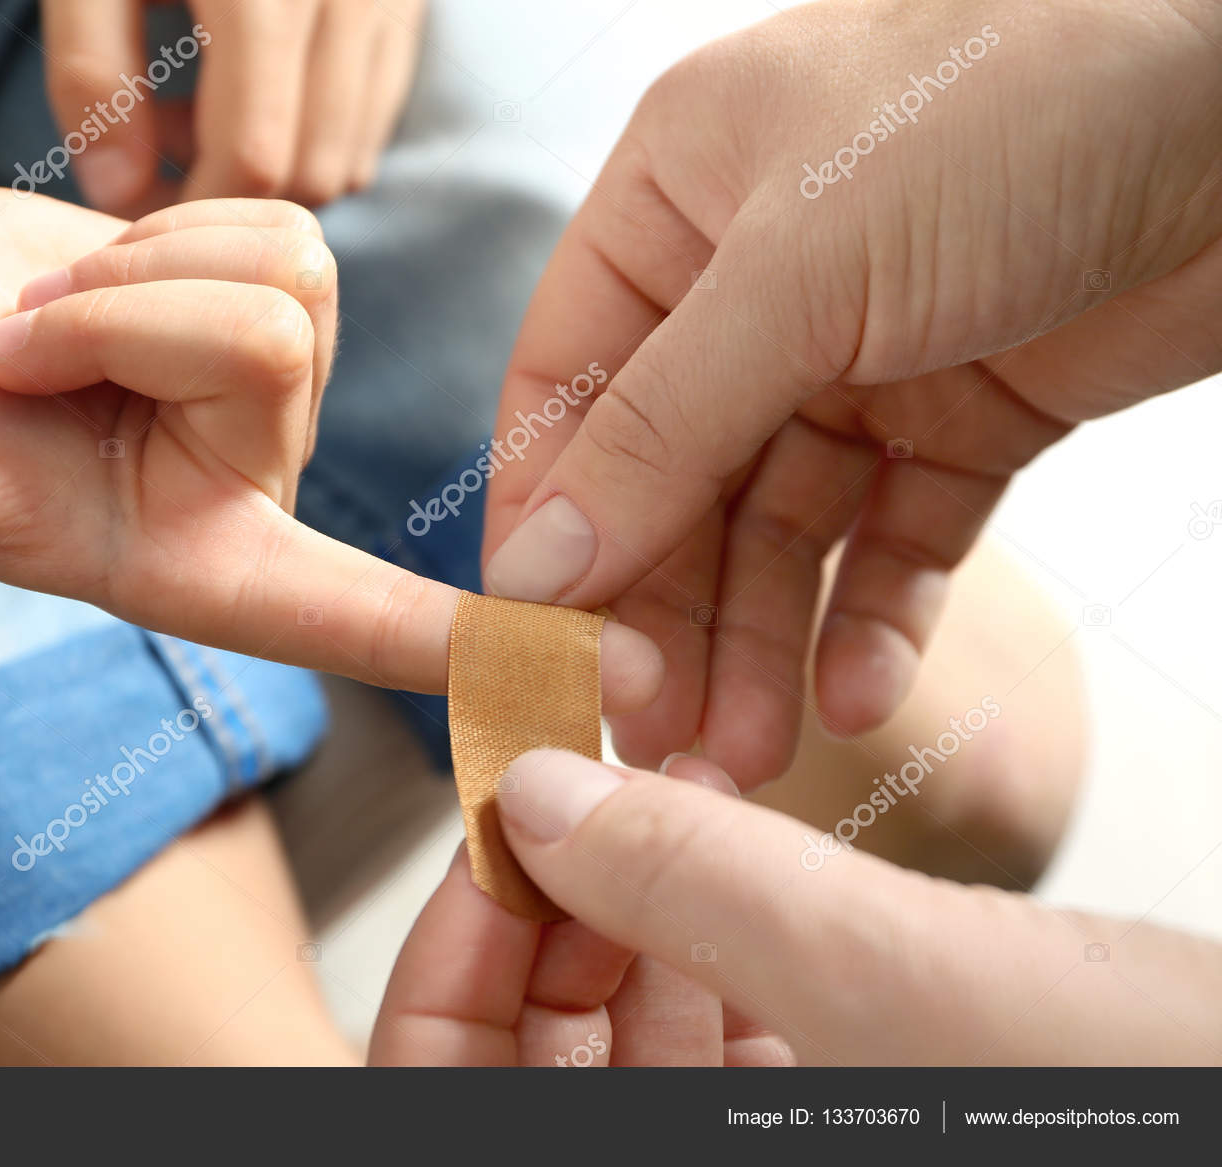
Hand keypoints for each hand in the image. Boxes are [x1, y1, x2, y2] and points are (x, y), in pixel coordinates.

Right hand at [0, 189, 660, 804]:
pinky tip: (110, 280)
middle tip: (23, 359)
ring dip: (132, 277)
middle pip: (273, 349)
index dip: (471, 653)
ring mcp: (286, 387)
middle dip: (116, 323)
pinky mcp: (290, 295)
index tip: (608, 694)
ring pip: (287, 281)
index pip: (359, 620)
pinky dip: (167, 232)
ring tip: (61, 327)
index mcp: (202, 569)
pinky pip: (284, 228)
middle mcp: (263, 484)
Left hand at [41, 0, 424, 213]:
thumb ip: (89, 72)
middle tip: (154, 147)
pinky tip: (252, 86)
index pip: (253, 160)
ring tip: (198, 109)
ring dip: (274, 168)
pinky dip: (312, 133)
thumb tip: (118, 189)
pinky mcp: (405, 5)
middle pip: (311, 172)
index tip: (126, 207)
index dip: (187, 209)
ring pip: (351, 156)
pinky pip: (373, 117)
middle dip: (230, 194)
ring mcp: (388, 2)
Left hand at [380, 749, 1221, 1064]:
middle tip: (576, 793)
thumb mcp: (896, 981)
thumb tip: (534, 796)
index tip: (494, 827)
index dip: (452, 959)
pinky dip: (714, 930)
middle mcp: (707, 1165)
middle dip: (551, 917)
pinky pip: (723, 1026)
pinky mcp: (843, 1094)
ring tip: (669, 799)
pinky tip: (734, 840)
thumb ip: (697, 890)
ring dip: (636, 905)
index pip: (453, 1091)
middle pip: (537, 1058)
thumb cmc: (1144, 1097)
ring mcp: (783, 1135)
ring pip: (631, 1034)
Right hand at [481, 0, 1221, 786]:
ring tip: (746, 753)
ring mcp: (861, 354)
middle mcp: (751, 284)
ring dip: (758, 643)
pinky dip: (874, 622)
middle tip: (652, 735)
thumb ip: (660, 424)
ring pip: (777, 529)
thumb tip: (537, 568)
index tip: (537, 644)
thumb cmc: (1019, 100)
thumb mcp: (803, 263)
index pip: (564, 387)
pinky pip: (895, 540)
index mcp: (674, 202)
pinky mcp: (964, 416)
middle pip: (667, 481)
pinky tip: (858, 698)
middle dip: (662, 612)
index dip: (546, 522)